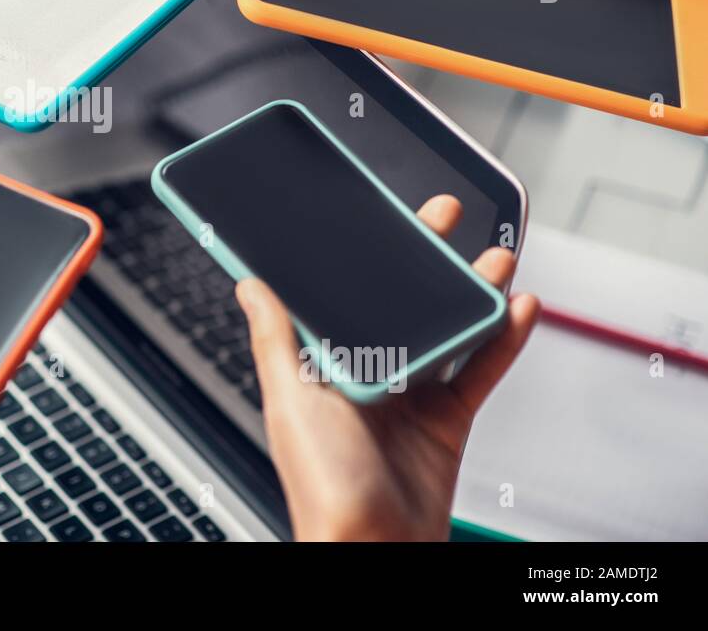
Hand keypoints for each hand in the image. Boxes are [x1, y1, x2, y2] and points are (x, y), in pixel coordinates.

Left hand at [236, 195, 538, 541]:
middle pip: (399, 303)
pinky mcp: (446, 421)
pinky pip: (480, 371)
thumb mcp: (290, 399)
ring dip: (470, 291)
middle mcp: (365, 375)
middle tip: (440, 216)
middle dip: (422, 258)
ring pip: (445, 329)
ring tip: (492, 256)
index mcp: (321, 366)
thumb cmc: (322, 487)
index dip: (360, 255)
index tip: (376, 216)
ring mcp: (408, 396)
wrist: (375, 549)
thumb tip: (249, 285)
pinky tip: (516, 308)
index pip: (341, 295)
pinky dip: (502, 339)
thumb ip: (277, 339)